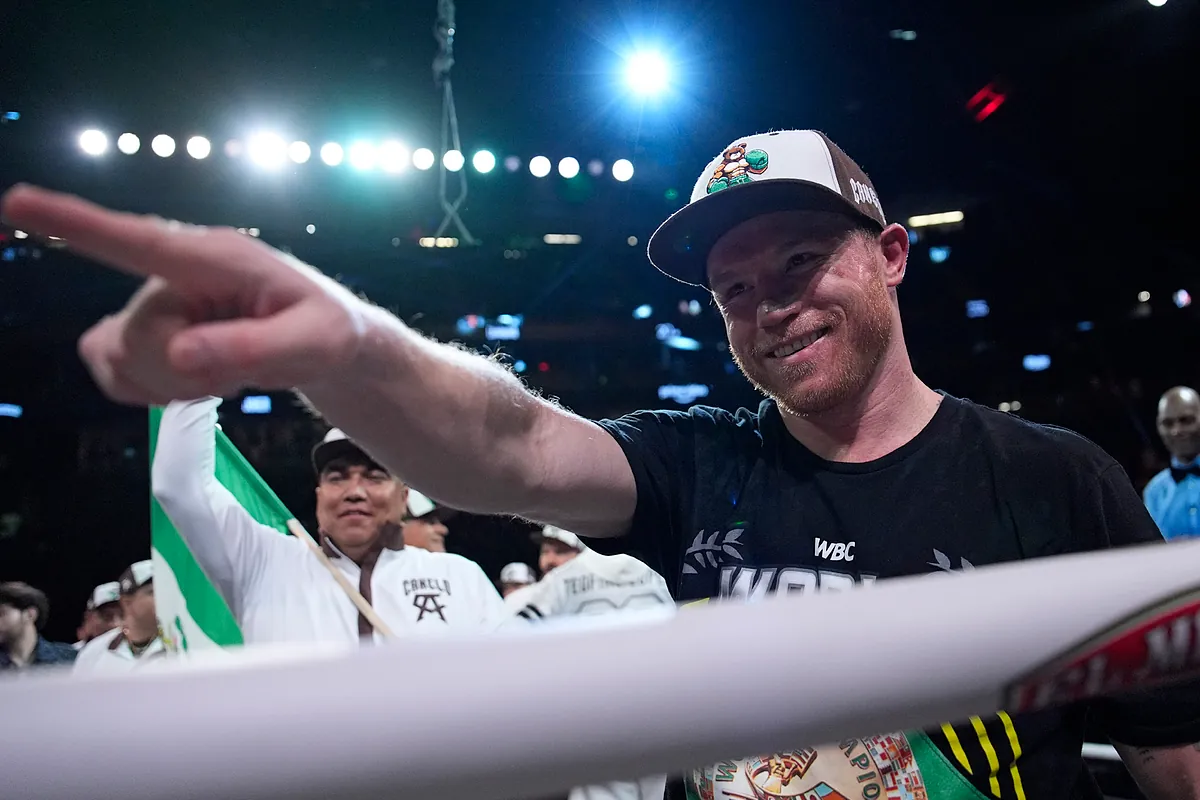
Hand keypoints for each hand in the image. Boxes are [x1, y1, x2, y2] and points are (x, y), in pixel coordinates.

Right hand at [1, 184, 368, 403]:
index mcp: (216, 257)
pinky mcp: (143, 333)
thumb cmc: (327, 330)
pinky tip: (197, 380)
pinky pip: (113, 374)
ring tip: (227, 370)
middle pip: (139, 338)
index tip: (17, 199)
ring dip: (174, 384)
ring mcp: (153, 303)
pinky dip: (152, 392)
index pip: (138, 240)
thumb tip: (182, 353)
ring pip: (120, 360)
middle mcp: (173, 274)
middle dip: (190, 373)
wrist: (324, 341)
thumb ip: (255, 348)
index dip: (75, 224)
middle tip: (245, 373)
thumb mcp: (315, 344)